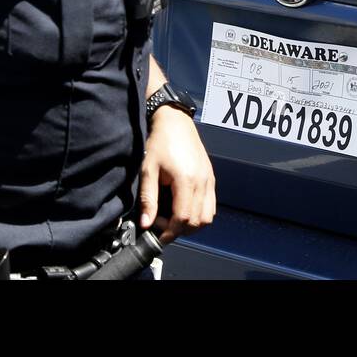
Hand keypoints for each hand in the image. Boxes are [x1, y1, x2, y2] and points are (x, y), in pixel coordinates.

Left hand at [139, 106, 215, 242]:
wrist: (175, 122)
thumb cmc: (160, 143)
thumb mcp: (148, 170)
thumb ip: (148, 199)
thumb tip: (146, 224)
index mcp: (186, 180)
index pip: (183, 218)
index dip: (169, 231)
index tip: (156, 233)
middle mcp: (202, 182)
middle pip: (197, 221)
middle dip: (179, 229)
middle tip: (162, 224)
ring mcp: (209, 180)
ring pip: (207, 217)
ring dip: (191, 224)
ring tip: (173, 218)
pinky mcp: (211, 178)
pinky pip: (211, 206)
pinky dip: (199, 214)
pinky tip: (184, 208)